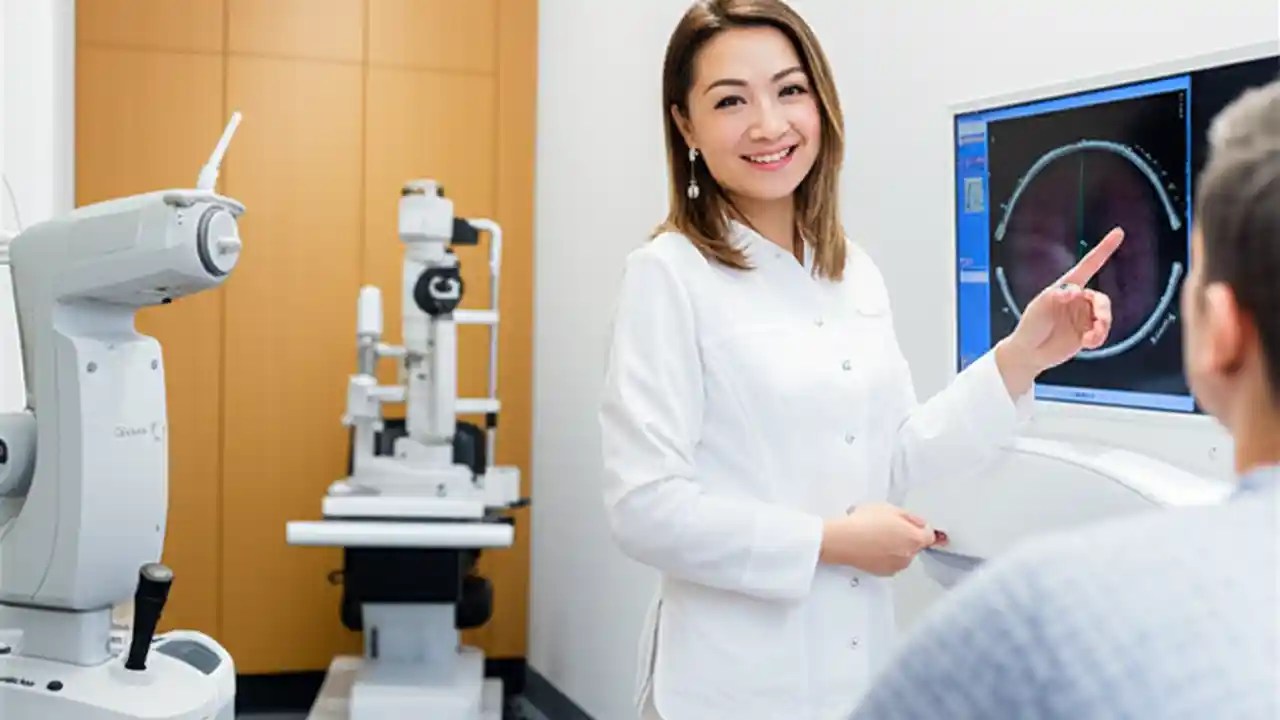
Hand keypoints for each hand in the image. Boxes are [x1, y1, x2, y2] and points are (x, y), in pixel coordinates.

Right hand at [819, 503, 941, 575]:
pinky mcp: (883, 572)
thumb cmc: (864, 523)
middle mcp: (909, 556)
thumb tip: (918, 523)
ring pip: (903, 555)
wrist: (843, 540)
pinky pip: (890, 562)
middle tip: (889, 526)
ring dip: (896, 547)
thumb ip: (910, 516)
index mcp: (914, 539)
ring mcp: (896, 566)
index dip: (921, 527)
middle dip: (906, 536)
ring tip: (877, 535)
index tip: (914, 524)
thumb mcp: (890, 508)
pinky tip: (872, 545)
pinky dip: (885, 556)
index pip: (929, 535)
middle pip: (915, 545)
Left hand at [999, 228, 1124, 393]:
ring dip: (1102, 326)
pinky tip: (1088, 344)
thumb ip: (1055, 296)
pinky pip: (1101, 332)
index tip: (1119, 233)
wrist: (1029, 354)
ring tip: (1092, 338)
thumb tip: (1074, 291)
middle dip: (1103, 311)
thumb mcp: (1038, 308)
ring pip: (1105, 316)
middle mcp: (1077, 299)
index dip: (1104, 250)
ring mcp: (1083, 316)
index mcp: (1066, 287)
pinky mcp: (1086, 333)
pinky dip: (1099, 338)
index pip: (1088, 265)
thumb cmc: (1030, 326)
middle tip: (1100, 323)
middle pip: (1101, 299)